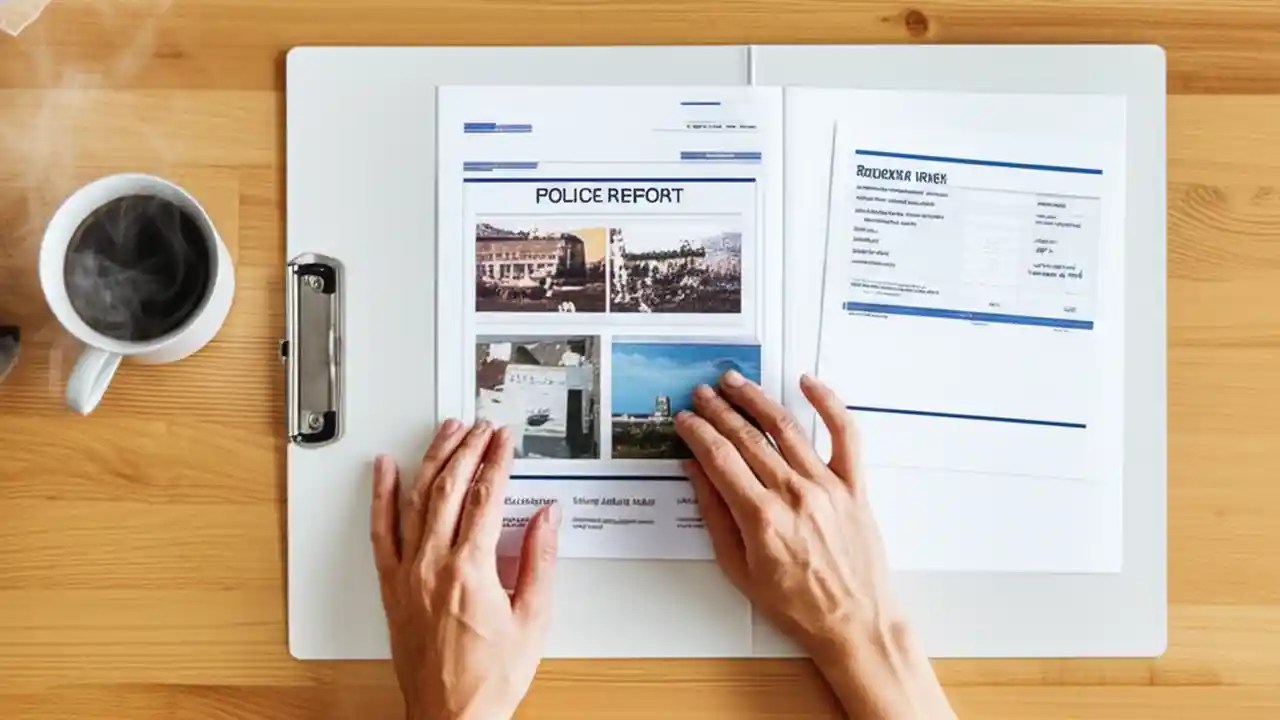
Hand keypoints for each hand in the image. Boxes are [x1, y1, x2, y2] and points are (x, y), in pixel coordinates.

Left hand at [371, 420, 559, 719]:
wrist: (452, 717)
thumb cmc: (489, 678)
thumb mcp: (533, 619)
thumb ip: (540, 561)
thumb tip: (546, 519)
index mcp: (471, 571)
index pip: (486, 497)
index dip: (497, 461)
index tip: (504, 441)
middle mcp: (433, 566)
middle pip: (450, 488)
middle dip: (468, 450)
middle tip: (481, 429)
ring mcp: (408, 574)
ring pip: (416, 500)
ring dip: (431, 460)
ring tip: (445, 433)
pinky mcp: (391, 587)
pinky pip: (381, 532)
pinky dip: (382, 497)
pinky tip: (385, 472)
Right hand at [675, 373, 953, 719]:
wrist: (855, 624)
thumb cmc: (798, 606)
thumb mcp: (738, 569)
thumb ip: (714, 516)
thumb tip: (695, 473)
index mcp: (761, 517)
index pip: (719, 458)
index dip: (697, 432)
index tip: (685, 419)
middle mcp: (794, 494)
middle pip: (747, 438)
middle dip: (719, 411)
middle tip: (702, 393)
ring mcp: (827, 487)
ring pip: (786, 428)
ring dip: (756, 399)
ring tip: (735, 383)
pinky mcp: (854, 486)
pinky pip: (845, 435)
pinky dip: (828, 404)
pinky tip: (808, 383)